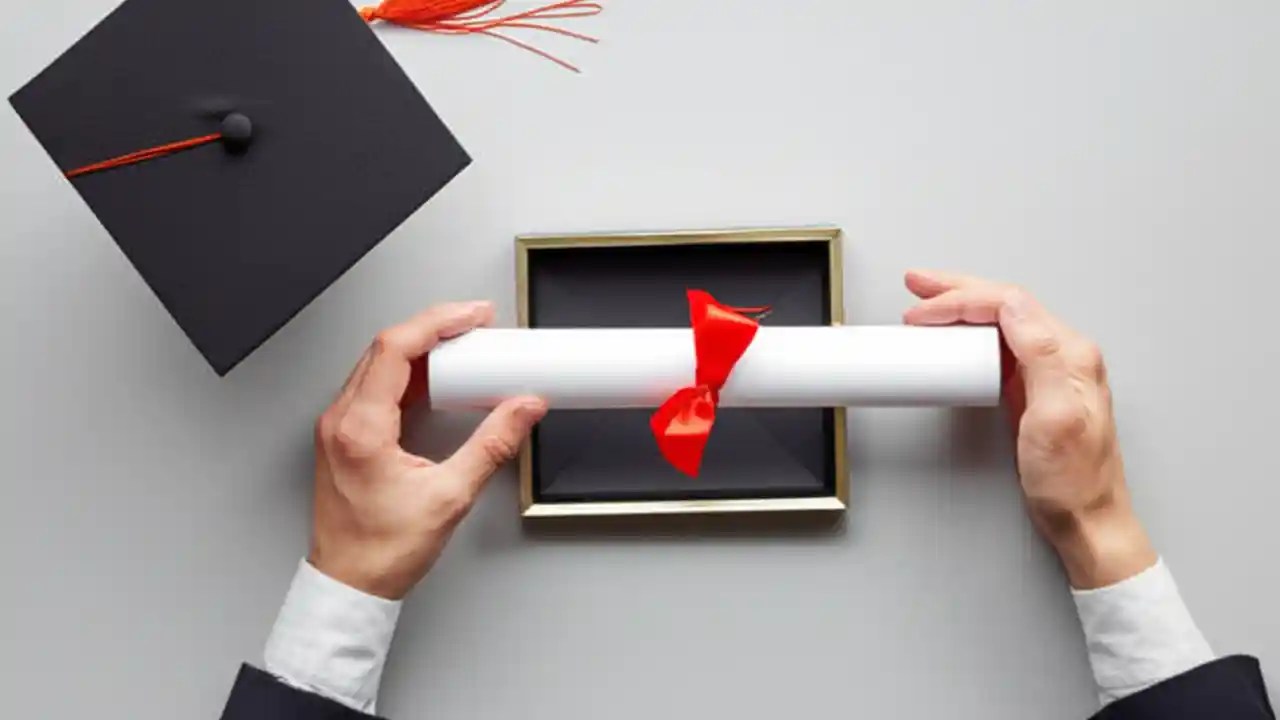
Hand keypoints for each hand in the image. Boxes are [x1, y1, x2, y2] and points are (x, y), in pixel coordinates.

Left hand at [309, 302, 546, 598]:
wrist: (350, 584)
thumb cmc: (380, 552)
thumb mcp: (450, 497)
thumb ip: (492, 445)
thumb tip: (521, 409)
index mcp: (359, 428)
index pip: (395, 349)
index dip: (438, 323)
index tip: (472, 317)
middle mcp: (341, 420)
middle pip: (386, 348)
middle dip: (434, 328)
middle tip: (475, 324)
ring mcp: (338, 427)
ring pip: (379, 364)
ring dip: (421, 348)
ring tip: (462, 347)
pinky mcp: (345, 436)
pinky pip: (375, 386)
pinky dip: (409, 373)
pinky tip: (436, 378)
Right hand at [903, 270, 1155, 588]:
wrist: (1087, 520)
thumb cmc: (1074, 481)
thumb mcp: (1056, 418)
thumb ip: (1041, 357)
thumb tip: (1016, 308)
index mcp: (1070, 355)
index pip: (1009, 305)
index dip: (961, 300)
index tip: (924, 312)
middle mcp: (1064, 357)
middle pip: (1004, 304)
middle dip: (957, 290)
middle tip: (918, 285)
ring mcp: (1049, 373)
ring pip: (1000, 321)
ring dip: (961, 307)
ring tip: (928, 302)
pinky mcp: (1034, 390)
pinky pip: (999, 347)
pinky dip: (969, 335)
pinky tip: (953, 339)